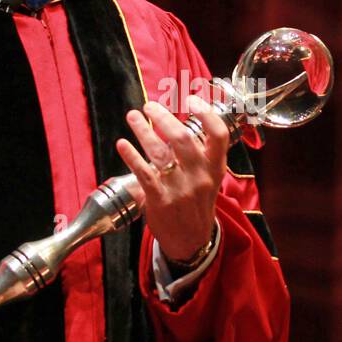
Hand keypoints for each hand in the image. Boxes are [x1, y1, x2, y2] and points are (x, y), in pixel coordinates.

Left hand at [116, 95, 226, 262]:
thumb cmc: (196, 204)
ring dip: (143, 130)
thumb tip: (181, 122)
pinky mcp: (159, 200)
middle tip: (150, 105)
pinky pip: (144, 173)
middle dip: (163, 117)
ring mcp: (179, 189)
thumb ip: (201, 154)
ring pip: (160, 152)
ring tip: (133, 116)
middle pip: (182, 138)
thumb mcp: (210, 180)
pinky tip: (122, 144)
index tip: (192, 99)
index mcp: (215, 169)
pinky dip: (131, 156)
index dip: (207, 114)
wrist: (190, 241)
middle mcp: (199, 177)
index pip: (219, 136)